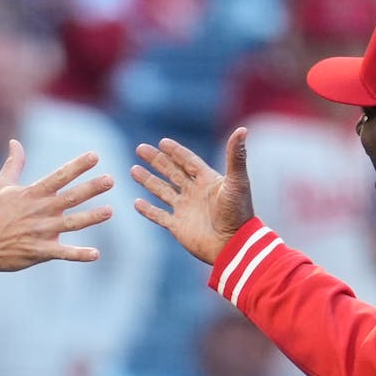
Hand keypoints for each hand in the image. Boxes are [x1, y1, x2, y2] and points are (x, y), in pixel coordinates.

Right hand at [0, 140, 113, 271]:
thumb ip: (13, 164)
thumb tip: (15, 141)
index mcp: (32, 193)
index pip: (59, 176)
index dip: (78, 166)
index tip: (95, 156)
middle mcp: (39, 210)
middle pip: (70, 197)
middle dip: (91, 188)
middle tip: (111, 180)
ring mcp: (40, 231)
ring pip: (71, 223)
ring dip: (91, 217)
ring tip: (110, 211)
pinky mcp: (39, 251)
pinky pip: (62, 253)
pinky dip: (78, 254)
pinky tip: (95, 254)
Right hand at [132, 127, 253, 265]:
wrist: (233, 245)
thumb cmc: (238, 213)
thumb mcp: (237, 181)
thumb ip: (236, 156)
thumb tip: (242, 129)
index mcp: (208, 181)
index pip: (188, 161)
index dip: (176, 151)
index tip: (162, 142)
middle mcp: (195, 193)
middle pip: (172, 172)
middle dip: (156, 160)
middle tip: (140, 149)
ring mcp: (186, 210)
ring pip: (162, 191)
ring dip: (148, 181)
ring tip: (133, 169)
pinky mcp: (179, 227)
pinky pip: (160, 216)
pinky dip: (148, 210)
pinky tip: (136, 202)